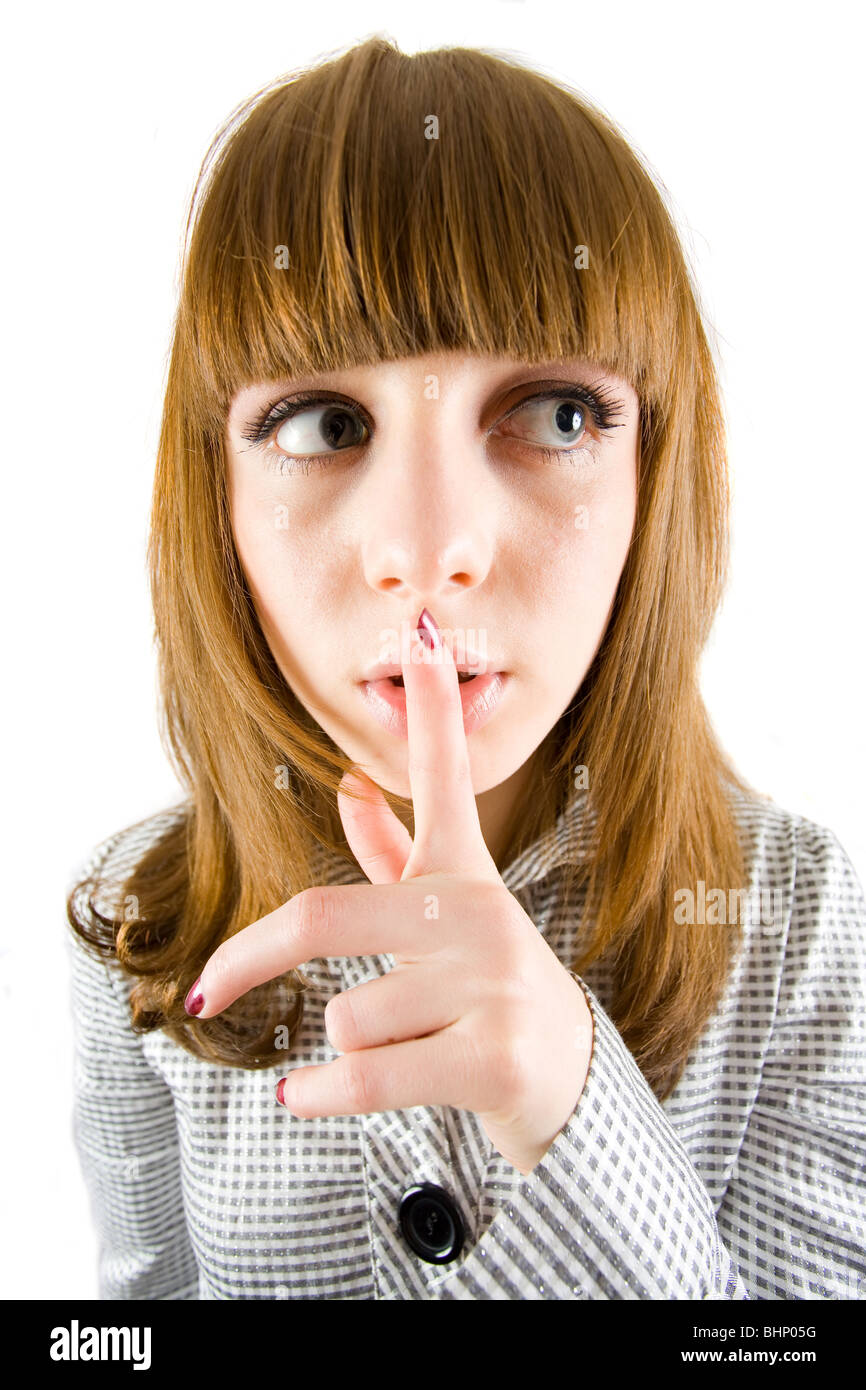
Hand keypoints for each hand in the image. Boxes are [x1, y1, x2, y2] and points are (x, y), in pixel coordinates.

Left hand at [189, 612, 593, 1176]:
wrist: (570, 1085)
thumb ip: (395, 857)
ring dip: (347, 1047)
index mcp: (463, 874)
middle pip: (328, 917)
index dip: (433, 704)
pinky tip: (301, 1096)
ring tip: (407, 1051)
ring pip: (349, 1015)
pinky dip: (319, 1096)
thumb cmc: (485, 992)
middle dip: (256, 957)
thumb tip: (347, 791)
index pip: (446, 775)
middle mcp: (482, 915)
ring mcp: (495, 985)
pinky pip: (365, 1074)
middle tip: (207, 989)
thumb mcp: (444, 920)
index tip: (421, 624)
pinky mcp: (496, 1059)